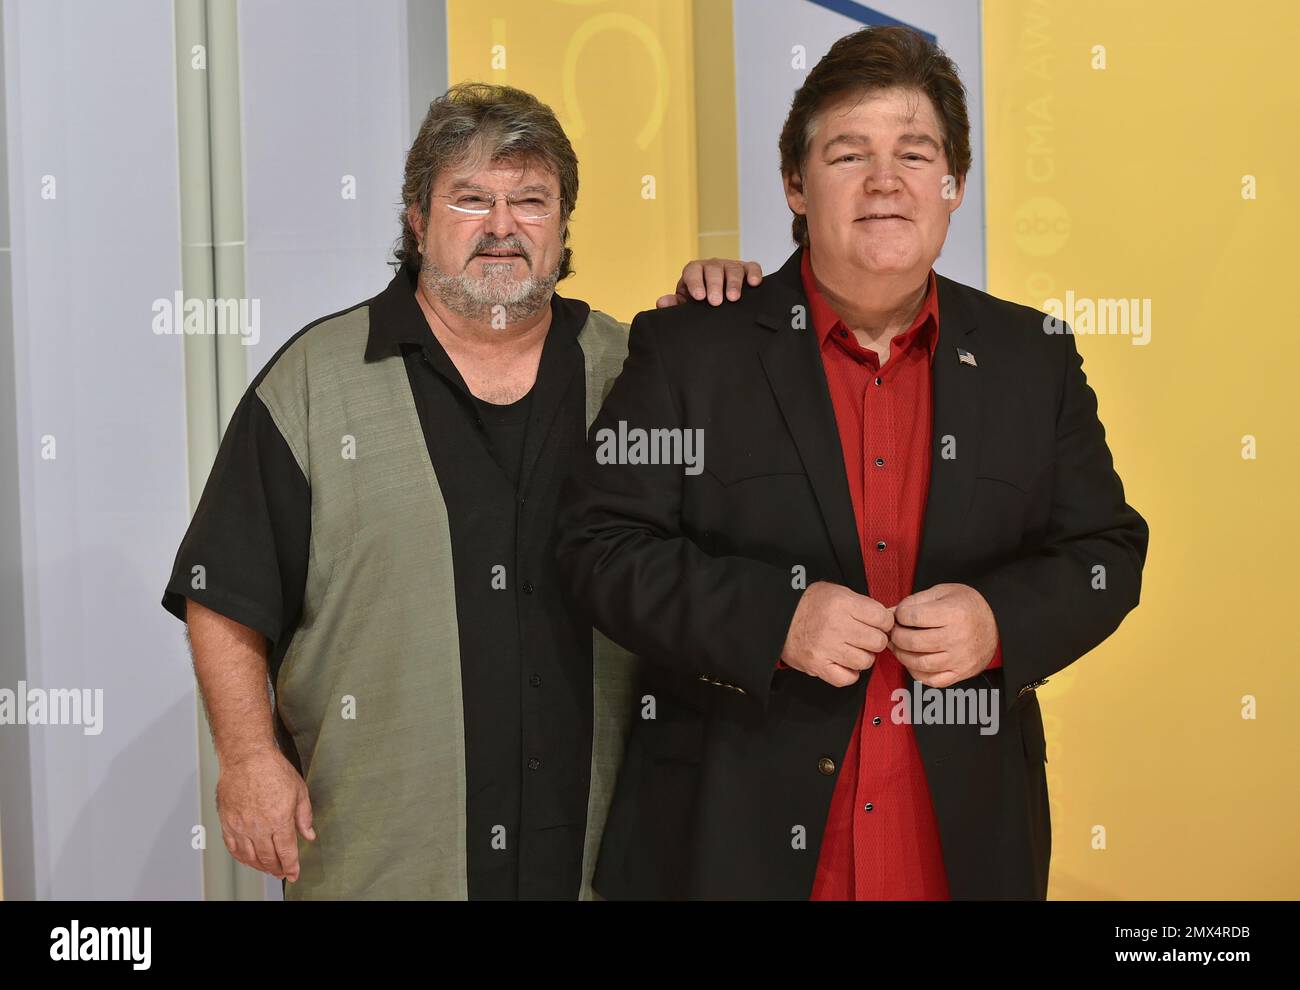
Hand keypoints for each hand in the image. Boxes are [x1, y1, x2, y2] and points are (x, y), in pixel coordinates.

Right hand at [216, 747, 315, 882]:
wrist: (247, 757)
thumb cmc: (272, 769)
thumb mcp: (299, 790)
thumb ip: (304, 816)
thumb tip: (309, 834)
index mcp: (279, 819)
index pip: (287, 852)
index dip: (291, 867)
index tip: (294, 873)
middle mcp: (258, 826)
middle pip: (268, 858)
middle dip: (277, 869)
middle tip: (282, 872)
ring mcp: (241, 826)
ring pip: (249, 857)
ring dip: (260, 866)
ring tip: (267, 868)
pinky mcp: (227, 822)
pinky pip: (233, 847)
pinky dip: (241, 858)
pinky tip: (248, 858)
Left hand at [656, 258, 762, 307]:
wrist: (718, 302)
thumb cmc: (700, 302)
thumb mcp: (686, 304)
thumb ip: (674, 304)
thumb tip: (662, 302)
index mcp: (694, 271)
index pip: (693, 271)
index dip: (695, 282)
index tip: (699, 297)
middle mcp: (712, 266)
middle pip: (713, 269)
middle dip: (715, 285)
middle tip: (715, 302)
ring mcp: (730, 266)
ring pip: (733, 269)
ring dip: (733, 283)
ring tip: (733, 298)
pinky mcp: (746, 269)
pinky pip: (752, 267)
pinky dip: (754, 273)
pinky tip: (754, 283)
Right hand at [779, 581, 893, 686]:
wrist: (778, 617)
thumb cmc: (810, 604)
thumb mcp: (837, 592)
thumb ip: (863, 605)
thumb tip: (889, 619)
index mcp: (842, 603)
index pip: (883, 618)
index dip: (883, 621)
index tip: (876, 623)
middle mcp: (836, 625)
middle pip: (877, 641)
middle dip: (874, 639)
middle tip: (863, 636)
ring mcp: (826, 648)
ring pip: (865, 661)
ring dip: (862, 657)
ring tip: (851, 648)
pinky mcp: (818, 666)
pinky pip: (848, 678)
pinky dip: (849, 673)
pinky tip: (843, 662)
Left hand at [889, 583, 998, 687]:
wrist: (997, 623)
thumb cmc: (967, 606)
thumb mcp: (943, 592)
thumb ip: (915, 601)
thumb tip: (890, 613)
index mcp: (953, 613)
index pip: (912, 617)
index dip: (900, 615)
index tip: (901, 614)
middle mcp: (957, 638)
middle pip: (912, 642)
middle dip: (896, 636)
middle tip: (896, 631)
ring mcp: (959, 659)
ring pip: (919, 663)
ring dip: (902, 655)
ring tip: (900, 646)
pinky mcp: (961, 673)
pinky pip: (931, 680)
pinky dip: (917, 673)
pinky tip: (914, 661)